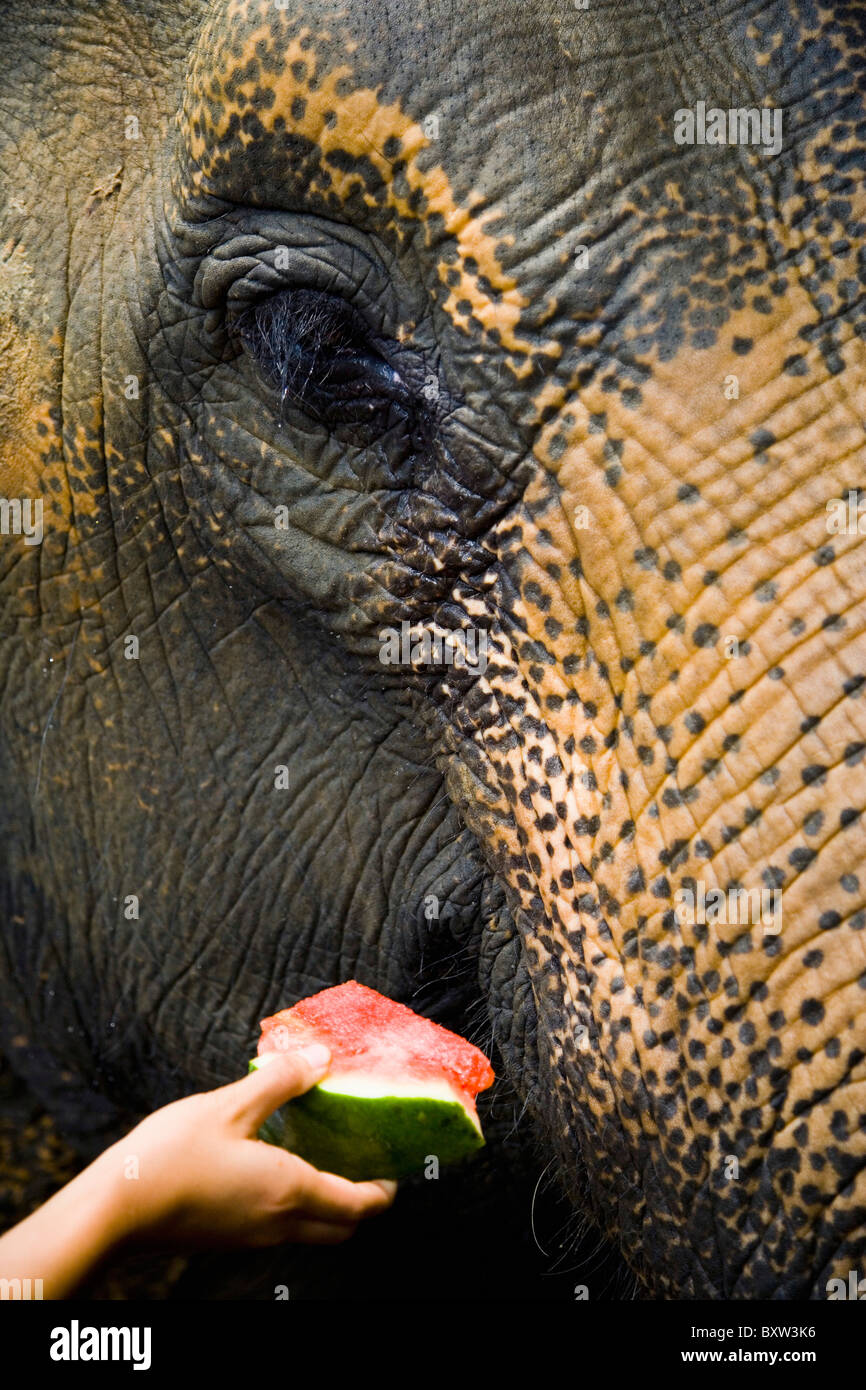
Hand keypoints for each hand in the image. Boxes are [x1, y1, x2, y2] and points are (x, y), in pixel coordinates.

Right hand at [100, 1044, 396, 1248]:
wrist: (115, 1210)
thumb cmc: (171, 1157)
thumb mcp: (229, 1105)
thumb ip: (279, 1082)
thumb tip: (320, 1058)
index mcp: (289, 1191)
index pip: (359, 1206)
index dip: (384, 1191)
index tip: (394, 1169)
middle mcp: (278, 1223)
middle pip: (341, 1227)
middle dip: (362, 1203)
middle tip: (364, 1165)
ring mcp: (252, 1236)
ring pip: (311, 1230)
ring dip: (328, 1204)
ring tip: (324, 1160)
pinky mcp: (228, 1237)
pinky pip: (280, 1227)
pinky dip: (295, 1205)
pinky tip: (275, 1168)